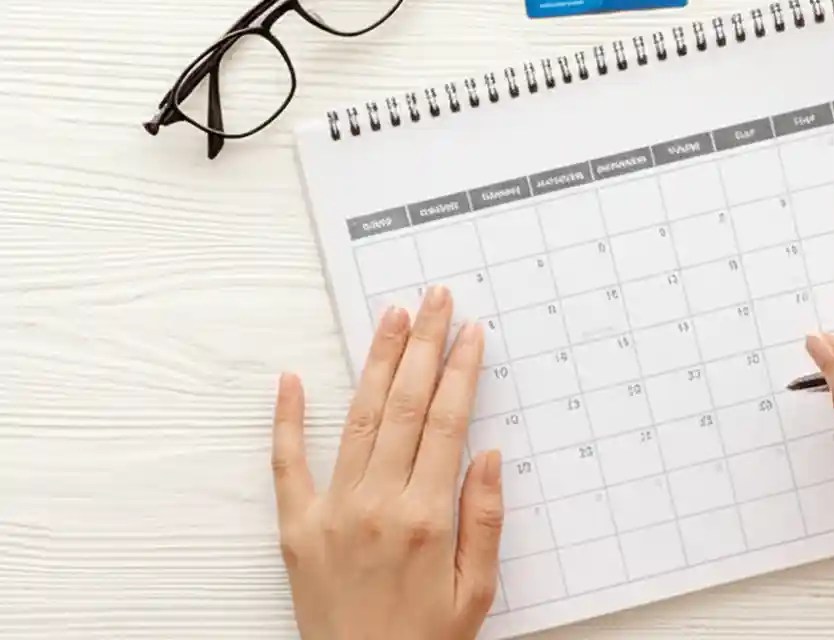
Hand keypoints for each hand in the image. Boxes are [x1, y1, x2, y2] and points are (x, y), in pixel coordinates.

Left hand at [270, 286, 503, 639]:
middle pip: (405, 406)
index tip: (470, 333)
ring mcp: (332, 512)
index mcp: (426, 518)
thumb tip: (486, 453)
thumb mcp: (477, 592)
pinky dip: (288, 419)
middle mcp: (376, 505)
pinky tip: (293, 380)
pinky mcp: (297, 528)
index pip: (447, 423)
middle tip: (435, 300)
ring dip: (376, 364)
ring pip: (358, 420)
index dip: (460, 372)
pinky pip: (288, 464)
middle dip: (423, 346)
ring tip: (390, 319)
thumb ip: (484, 519)